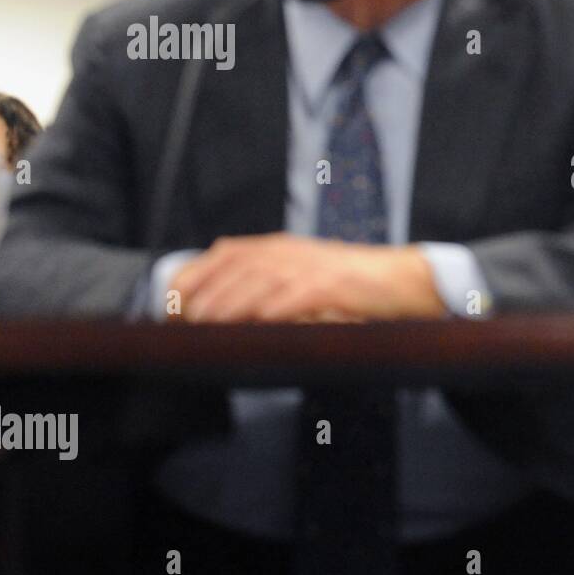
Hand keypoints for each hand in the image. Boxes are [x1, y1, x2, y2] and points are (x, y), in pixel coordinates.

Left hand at [168, 234, 446, 322]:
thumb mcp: (302, 275)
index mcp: (279, 247)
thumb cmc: (352, 286)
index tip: (172, 305)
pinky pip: (297, 296)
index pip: (224, 254)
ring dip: (229, 305)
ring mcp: (312, 267)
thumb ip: (266, 284)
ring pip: (259, 282)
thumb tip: (221, 310)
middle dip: (204, 297)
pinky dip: (275, 310)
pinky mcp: (334, 286)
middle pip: (235, 269)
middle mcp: (291, 252)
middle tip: (185, 324)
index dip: (194, 277)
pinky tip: (258, 324)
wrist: (402, 280)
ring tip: (209, 326)